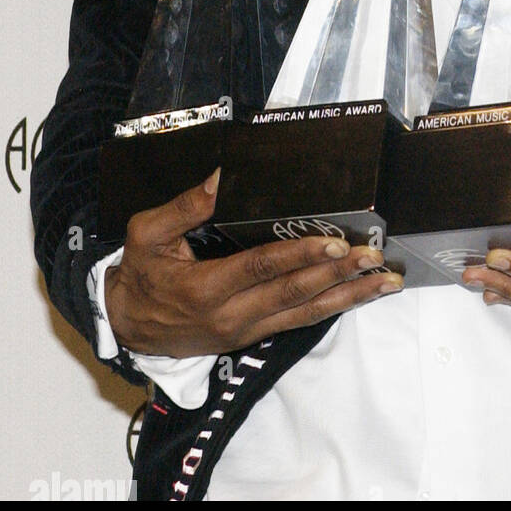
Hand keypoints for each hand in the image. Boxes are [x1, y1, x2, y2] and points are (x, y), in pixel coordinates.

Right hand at [105, 169, 400, 356]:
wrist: (127, 327)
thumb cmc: (140, 275)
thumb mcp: (146, 234)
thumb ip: (184, 207)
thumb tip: (221, 177)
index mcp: (205, 288)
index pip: (261, 268)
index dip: (299, 256)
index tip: (333, 244)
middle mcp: (232, 315)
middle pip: (293, 293)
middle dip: (338, 275)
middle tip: (373, 257)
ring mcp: (246, 329)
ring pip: (305, 313)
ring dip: (348, 297)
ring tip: (383, 282)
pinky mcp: (254, 334)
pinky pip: (299, 320)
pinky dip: (332, 307)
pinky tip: (358, 295)